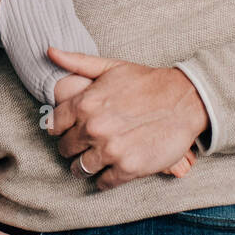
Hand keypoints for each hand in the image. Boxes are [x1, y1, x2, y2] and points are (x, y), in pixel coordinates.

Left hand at [45, 47, 208, 190]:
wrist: (184, 100)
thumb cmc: (147, 82)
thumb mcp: (111, 67)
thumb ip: (77, 62)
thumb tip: (49, 51)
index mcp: (85, 104)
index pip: (53, 125)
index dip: (60, 128)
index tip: (68, 130)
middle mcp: (94, 128)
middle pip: (66, 149)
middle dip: (72, 147)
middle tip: (84, 145)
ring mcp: (110, 150)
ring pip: (81, 169)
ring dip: (85, 167)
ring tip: (94, 161)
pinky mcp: (128, 168)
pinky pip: (103, 183)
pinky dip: (104, 179)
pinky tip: (111, 169)